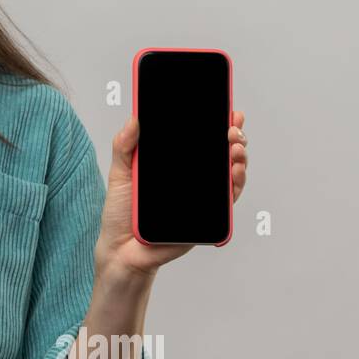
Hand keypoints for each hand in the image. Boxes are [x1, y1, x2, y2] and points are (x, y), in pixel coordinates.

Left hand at [94, 110, 248, 276]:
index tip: (227, 109)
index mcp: (173, 164)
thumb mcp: (120, 174)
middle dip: (233, 136)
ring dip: (238, 158)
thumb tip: (134, 118)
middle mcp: (191, 179)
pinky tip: (234, 172)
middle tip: (232, 128)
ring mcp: (200, 197)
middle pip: (220, 153)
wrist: (120, 250)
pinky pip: (226, 200)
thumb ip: (124, 146)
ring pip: (229, 174)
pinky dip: (234, 185)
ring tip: (235, 146)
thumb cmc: (121, 212)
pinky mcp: (205, 217)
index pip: (199, 140)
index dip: (216, 123)